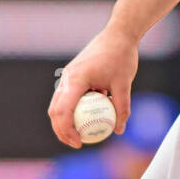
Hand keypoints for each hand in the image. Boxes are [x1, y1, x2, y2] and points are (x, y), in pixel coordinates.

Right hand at [49, 24, 138, 147]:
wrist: (118, 34)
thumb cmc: (121, 56)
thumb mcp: (124, 83)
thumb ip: (122, 107)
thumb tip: (119, 129)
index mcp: (76, 79)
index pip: (63, 111)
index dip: (67, 131)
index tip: (79, 143)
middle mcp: (67, 78)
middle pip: (55, 110)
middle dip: (61, 131)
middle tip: (76, 144)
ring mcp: (68, 76)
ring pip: (58, 104)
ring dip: (64, 122)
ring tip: (78, 136)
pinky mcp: (73, 75)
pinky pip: (68, 97)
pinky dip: (72, 110)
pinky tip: (87, 120)